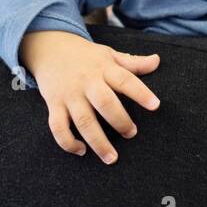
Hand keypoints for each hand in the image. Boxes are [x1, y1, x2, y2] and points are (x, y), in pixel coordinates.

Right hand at [20, 30, 160, 163]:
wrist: (49, 48)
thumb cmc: (85, 56)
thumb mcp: (108, 55)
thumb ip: (133, 63)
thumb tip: (157, 61)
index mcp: (103, 69)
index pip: (125, 80)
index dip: (140, 93)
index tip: (155, 106)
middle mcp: (86, 82)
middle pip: (104, 103)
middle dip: (120, 121)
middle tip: (132, 134)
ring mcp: (69, 94)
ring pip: (83, 121)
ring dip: (98, 141)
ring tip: (112, 158)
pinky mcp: (53, 105)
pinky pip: (58, 127)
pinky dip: (68, 142)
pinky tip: (82, 151)